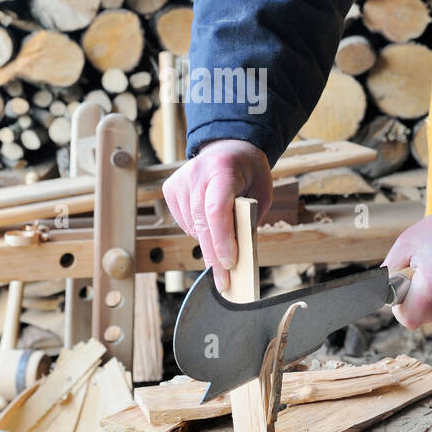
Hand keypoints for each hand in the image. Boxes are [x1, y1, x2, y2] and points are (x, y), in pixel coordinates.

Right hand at [162, 139, 272, 290]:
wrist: (227, 148)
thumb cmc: (248, 173)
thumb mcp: (261, 192)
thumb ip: (250, 219)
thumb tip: (239, 255)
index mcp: (223, 169)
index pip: (217, 210)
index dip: (222, 240)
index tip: (229, 265)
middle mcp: (196, 174)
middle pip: (202, 224)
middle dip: (214, 256)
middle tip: (224, 284)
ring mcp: (180, 182)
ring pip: (192, 227)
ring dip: (209, 243)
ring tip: (224, 242)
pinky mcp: (170, 190)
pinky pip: (184, 223)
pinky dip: (198, 231)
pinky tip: (209, 223)